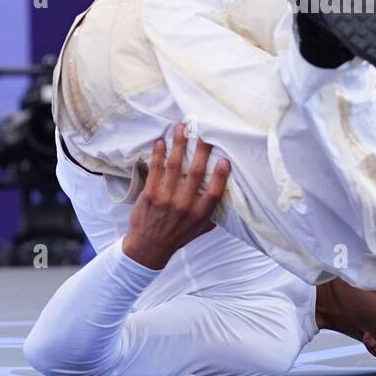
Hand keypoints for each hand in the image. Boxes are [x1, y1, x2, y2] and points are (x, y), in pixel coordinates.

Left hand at [121, 123, 229, 269]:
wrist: (147, 248)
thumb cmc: (176, 237)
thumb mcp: (199, 230)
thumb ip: (211, 215)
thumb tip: (227, 199)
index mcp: (199, 214)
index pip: (214, 193)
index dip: (220, 176)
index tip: (225, 160)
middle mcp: (184, 205)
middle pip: (195, 173)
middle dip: (201, 150)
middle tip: (204, 131)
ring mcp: (166, 198)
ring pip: (174, 166)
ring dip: (179, 144)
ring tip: (181, 127)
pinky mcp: (150, 194)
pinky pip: (155, 170)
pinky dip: (158, 154)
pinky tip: (161, 141)